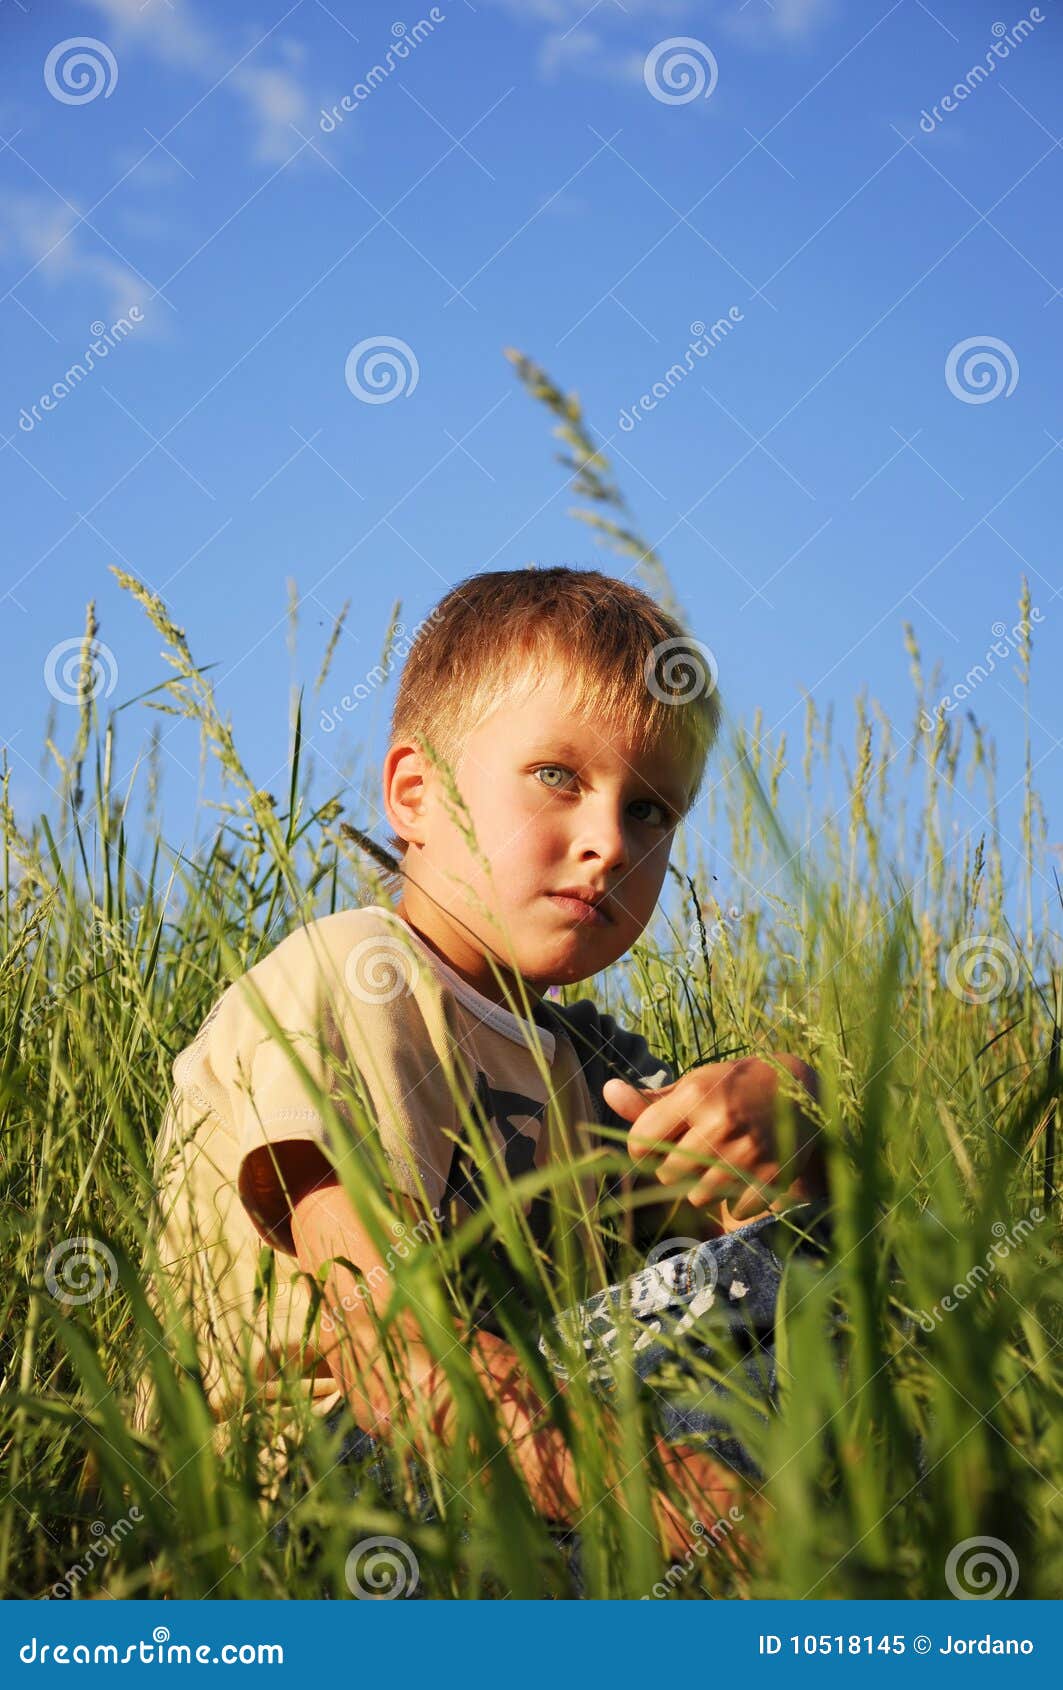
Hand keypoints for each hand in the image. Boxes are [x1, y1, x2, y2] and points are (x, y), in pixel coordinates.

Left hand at [603, 1054, 823, 1220]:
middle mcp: (719, 1122)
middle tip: (697, 1151)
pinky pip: (732, 1209)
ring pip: (696, 1196)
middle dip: (674, 1168)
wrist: (800, 1091)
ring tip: (720, 1162)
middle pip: (666, 1174)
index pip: (639, 1144)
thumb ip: (649, 1100)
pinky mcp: (771, 1176)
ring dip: (703, 1186)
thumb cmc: (734, 1087)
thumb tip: (606, 1090)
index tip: (660, 1143)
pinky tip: (746, 1174)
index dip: (644, 1148)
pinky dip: (736, 1199)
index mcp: (695, 1094)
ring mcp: (747, 1152)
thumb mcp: (694, 1084)